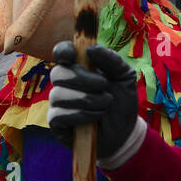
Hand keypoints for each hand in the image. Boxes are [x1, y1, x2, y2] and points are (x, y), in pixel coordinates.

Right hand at [48, 42, 138, 160]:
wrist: (124, 132)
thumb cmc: (121, 102)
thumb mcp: (124, 77)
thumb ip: (111, 59)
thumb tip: (90, 49)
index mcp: (78, 67)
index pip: (61, 53)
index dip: (63, 51)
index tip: (73, 55)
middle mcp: (64, 83)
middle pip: (58, 73)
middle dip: (82, 79)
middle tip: (103, 86)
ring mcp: (58, 103)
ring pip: (59, 94)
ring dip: (86, 99)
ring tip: (104, 105)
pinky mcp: (56, 122)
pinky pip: (58, 114)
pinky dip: (80, 114)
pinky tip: (94, 117)